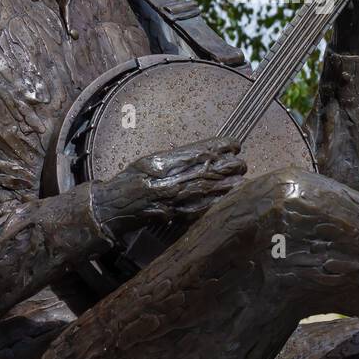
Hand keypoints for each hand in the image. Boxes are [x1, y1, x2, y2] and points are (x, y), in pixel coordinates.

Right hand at [90, 137, 246, 237]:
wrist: (116, 205)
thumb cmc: (130, 181)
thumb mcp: (152, 160)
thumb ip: (175, 158)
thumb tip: (202, 154)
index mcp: (167, 161)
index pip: (202, 150)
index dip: (222, 146)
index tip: (235, 144)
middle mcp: (173, 178)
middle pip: (212, 169)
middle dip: (231, 166)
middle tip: (242, 164)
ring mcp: (176, 197)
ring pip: (212, 189)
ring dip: (230, 184)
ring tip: (243, 180)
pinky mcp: (177, 214)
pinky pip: (203, 208)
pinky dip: (219, 202)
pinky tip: (230, 200)